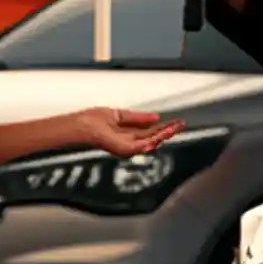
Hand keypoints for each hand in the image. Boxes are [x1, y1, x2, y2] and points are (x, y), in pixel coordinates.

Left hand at [70, 107, 186, 156]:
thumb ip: (138, 117)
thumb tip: (155, 117)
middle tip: (181, 125)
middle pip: (154, 137)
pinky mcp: (124, 148)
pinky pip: (142, 146)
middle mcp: (129, 142)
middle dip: (168, 131)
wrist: (82, 126)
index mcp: (129, 133)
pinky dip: (152, 141)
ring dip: (164, 135)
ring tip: (175, 128)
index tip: (176, 122)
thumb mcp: (120, 115)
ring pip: (151, 141)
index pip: (151, 131)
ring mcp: (127, 146)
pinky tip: (160, 136)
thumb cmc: (92, 121)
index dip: (165, 126)